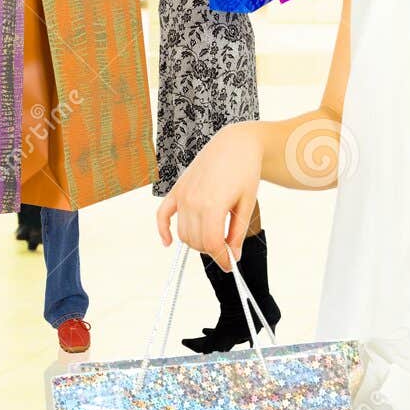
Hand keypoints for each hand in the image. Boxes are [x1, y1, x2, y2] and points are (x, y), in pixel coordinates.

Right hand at [156, 122, 262, 266]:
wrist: (235, 143)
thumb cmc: (245, 170)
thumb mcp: (247, 203)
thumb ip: (237, 232)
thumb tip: (233, 257)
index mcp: (213, 205)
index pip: (211, 244)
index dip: (222, 259)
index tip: (231, 265)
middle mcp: (193, 201)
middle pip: (196, 242)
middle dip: (212, 250)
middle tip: (226, 248)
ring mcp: (182, 195)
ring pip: (183, 233)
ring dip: (197, 241)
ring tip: (214, 237)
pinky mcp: (177, 189)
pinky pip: (162, 215)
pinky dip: (163, 230)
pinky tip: (168, 243)